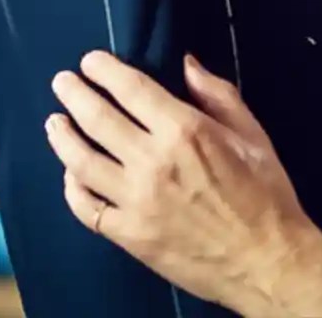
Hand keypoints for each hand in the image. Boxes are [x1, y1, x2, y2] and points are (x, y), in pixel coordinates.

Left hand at [45, 52, 321, 316]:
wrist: (267, 260)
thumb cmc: (267, 196)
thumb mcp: (253, 135)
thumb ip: (218, 95)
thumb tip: (187, 64)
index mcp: (185, 131)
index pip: (130, 89)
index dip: (104, 70)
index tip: (90, 61)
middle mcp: (153, 162)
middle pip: (97, 118)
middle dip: (74, 94)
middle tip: (62, 82)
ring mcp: (136, 201)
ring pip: (81, 161)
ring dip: (62, 137)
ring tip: (54, 123)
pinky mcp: (129, 234)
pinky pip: (87, 208)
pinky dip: (72, 189)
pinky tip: (70, 175)